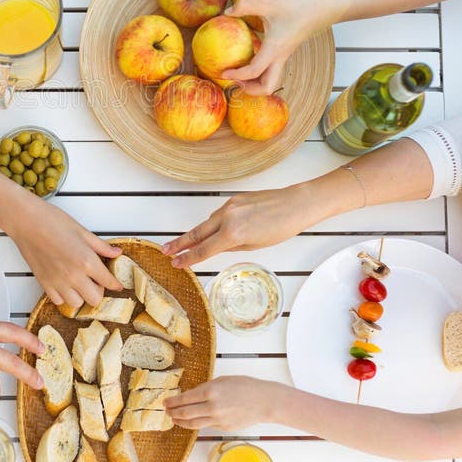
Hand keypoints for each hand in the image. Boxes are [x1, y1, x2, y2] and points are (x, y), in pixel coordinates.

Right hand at [11, 199, 122, 308]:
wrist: (26, 221)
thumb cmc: (52, 221)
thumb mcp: (82, 231)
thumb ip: (101, 246)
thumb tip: (117, 252)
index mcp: (86, 261)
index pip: (108, 281)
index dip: (115, 283)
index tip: (117, 283)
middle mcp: (73, 276)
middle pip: (95, 299)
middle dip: (99, 291)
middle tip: (96, 280)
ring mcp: (58, 282)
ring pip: (77, 304)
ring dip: (81, 295)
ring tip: (79, 282)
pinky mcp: (44, 284)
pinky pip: (58, 301)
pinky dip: (64, 296)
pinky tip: (64, 283)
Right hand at [163, 185, 315, 267]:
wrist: (295, 204)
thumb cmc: (281, 228)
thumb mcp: (255, 245)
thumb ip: (231, 246)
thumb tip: (217, 246)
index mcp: (232, 233)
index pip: (204, 249)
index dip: (188, 258)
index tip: (176, 263)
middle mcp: (226, 217)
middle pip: (197, 233)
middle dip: (180, 243)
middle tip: (166, 251)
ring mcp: (229, 205)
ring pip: (208, 222)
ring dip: (197, 233)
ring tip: (185, 244)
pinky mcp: (234, 198)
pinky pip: (219, 214)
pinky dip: (214, 224)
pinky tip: (214, 230)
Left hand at [166, 376, 274, 431]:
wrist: (264, 401)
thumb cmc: (245, 386)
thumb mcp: (222, 380)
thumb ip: (207, 388)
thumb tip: (193, 395)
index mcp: (211, 391)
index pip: (185, 398)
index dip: (173, 401)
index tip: (166, 401)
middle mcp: (212, 407)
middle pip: (186, 413)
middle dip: (173, 412)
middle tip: (166, 411)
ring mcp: (218, 419)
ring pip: (193, 423)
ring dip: (181, 421)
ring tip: (174, 419)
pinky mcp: (223, 428)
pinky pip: (206, 425)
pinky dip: (196, 423)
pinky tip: (191, 421)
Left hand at [220, 0, 343, 94]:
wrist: (318, 12)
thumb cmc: (295, 8)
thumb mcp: (268, 3)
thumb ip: (246, 5)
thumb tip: (226, 11)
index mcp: (274, 49)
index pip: (254, 71)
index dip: (237, 75)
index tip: (223, 72)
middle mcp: (279, 58)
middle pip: (266, 87)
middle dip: (249, 89)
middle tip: (233, 79)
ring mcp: (282, 58)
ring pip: (270, 82)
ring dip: (254, 84)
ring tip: (238, 74)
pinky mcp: (283, 55)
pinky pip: (270, 72)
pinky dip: (258, 74)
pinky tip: (247, 61)